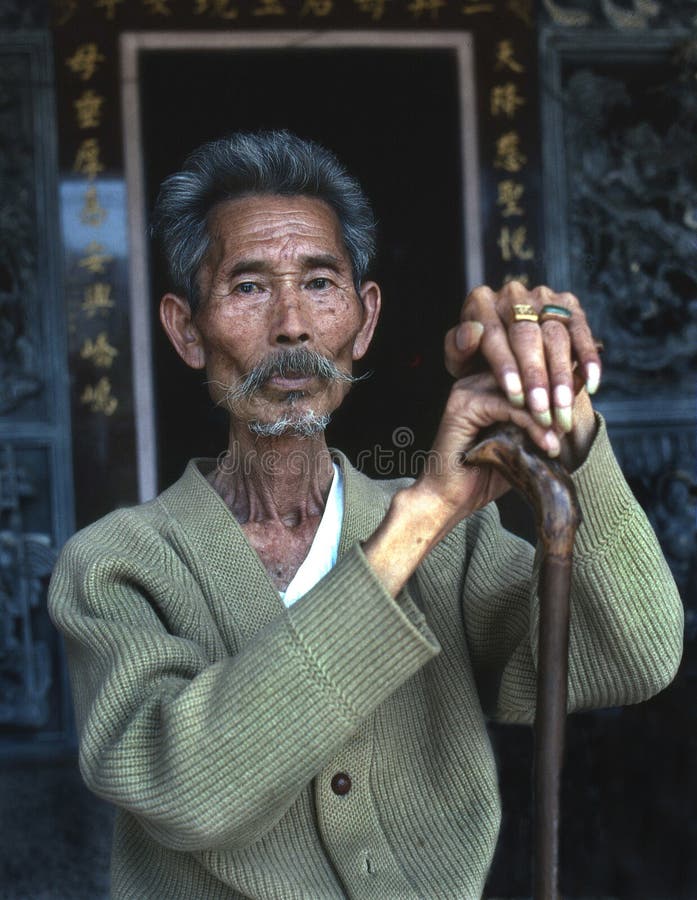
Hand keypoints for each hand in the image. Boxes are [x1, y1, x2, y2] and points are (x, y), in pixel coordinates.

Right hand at [418, 370, 562, 523]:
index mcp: (490, 383)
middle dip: (555, 395)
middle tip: (570, 423)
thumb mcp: (525, 441)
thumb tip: (578, 395)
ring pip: (520, 387)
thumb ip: (544, 418)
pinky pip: (508, 406)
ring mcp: (468, 390)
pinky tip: (546, 443)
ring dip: (546, 411)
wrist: (450, 499)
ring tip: (561, 434)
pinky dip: (531, 423)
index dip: (558, 383)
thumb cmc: (486, 473)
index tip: (576, 408)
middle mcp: (477, 380)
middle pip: (526, 370)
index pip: (530, 367)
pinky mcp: (464, 406)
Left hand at [443, 282, 600, 466]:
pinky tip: (591, 385)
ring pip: (556, 336)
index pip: (494, 334)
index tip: (515, 398)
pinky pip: (582, 332)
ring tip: (562, 409)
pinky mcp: (569, 305)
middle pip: (527, 336)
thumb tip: (472, 332)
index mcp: (480, 302)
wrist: (506, 349)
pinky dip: (588, 359)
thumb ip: (457, 348)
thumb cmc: (478, 359)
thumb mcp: (460, 359)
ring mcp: (543, 297)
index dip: (506, 367)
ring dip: (561, 375)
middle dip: (536, 377)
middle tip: (542, 410)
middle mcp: (512, 294)